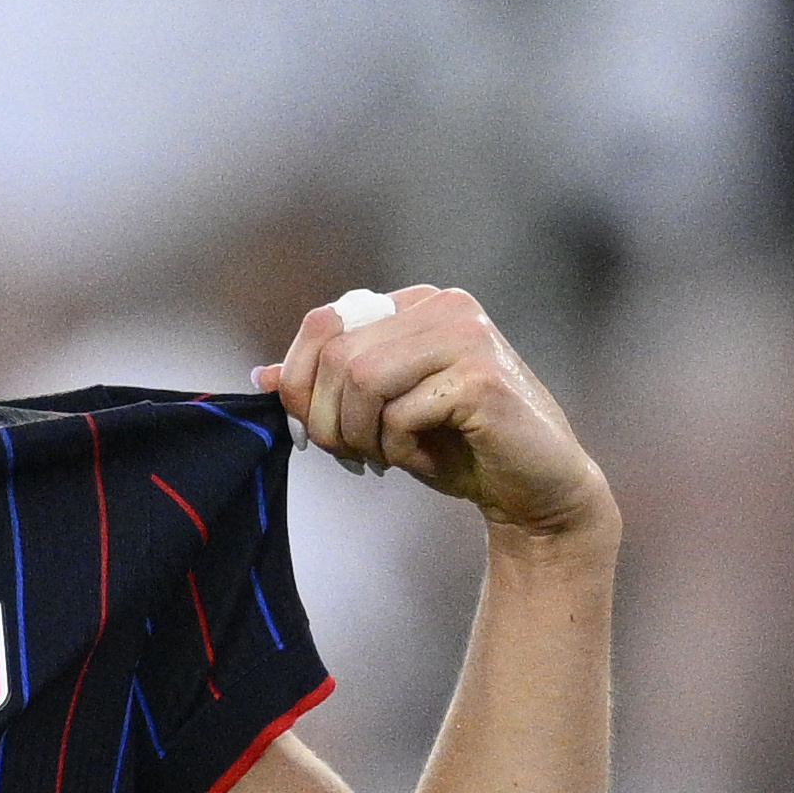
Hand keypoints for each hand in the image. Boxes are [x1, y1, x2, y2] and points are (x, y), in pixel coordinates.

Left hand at [256, 287, 617, 545]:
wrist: (531, 488)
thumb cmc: (453, 447)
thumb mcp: (376, 413)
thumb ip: (326, 387)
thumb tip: (262, 374)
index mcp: (417, 304)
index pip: (322, 323)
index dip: (299, 382)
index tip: (313, 427)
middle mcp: (446, 307)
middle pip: (335, 354)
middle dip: (325, 417)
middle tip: (350, 452)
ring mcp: (468, 337)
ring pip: (360, 377)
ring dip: (358, 433)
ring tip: (384, 455)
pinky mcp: (482, 378)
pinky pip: (400, 412)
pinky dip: (395, 448)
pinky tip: (419, 457)